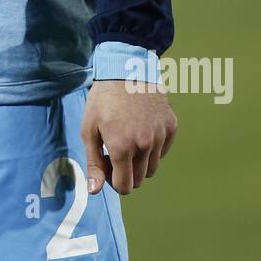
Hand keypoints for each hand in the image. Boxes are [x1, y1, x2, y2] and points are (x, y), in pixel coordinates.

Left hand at [81, 80, 176, 195]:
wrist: (127, 69)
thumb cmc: (103, 100)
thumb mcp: (89, 130)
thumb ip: (93, 163)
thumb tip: (94, 191)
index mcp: (122, 147)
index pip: (125, 186)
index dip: (114, 182)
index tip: (107, 167)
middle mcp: (145, 145)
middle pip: (139, 179)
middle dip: (126, 172)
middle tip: (115, 151)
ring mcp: (160, 135)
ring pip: (152, 167)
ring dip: (140, 161)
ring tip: (128, 139)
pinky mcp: (171, 127)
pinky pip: (163, 151)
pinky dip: (153, 148)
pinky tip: (141, 129)